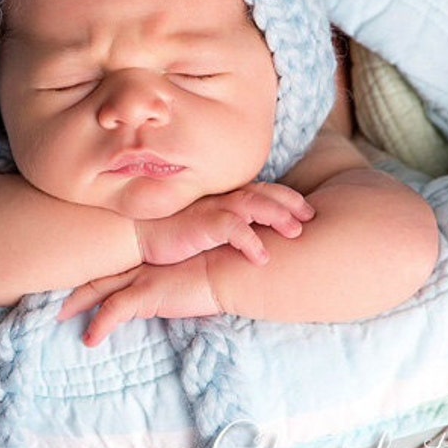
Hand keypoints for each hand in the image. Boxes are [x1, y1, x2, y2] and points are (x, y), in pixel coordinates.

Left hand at [58, 257, 223, 346]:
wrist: (230, 270)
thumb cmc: (219, 274)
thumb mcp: (192, 279)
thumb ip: (178, 287)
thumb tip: (174, 300)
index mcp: (151, 261)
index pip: (116, 268)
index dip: (96, 276)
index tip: (80, 286)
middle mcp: (142, 266)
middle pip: (100, 276)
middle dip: (76, 289)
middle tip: (57, 302)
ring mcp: (142, 278)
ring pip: (98, 290)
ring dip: (76, 304)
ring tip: (59, 318)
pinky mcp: (146, 293)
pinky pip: (113, 312)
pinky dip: (99, 326)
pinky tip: (89, 340)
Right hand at [134, 184, 313, 266]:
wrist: (137, 234)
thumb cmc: (172, 233)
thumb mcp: (207, 227)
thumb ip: (229, 227)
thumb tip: (256, 239)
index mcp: (225, 198)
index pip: (263, 190)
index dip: (287, 198)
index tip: (309, 211)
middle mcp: (222, 199)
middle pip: (264, 193)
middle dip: (290, 203)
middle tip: (311, 217)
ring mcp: (211, 209)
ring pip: (253, 206)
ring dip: (276, 217)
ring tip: (296, 232)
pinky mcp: (200, 225)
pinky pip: (231, 229)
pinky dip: (249, 241)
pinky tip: (262, 257)